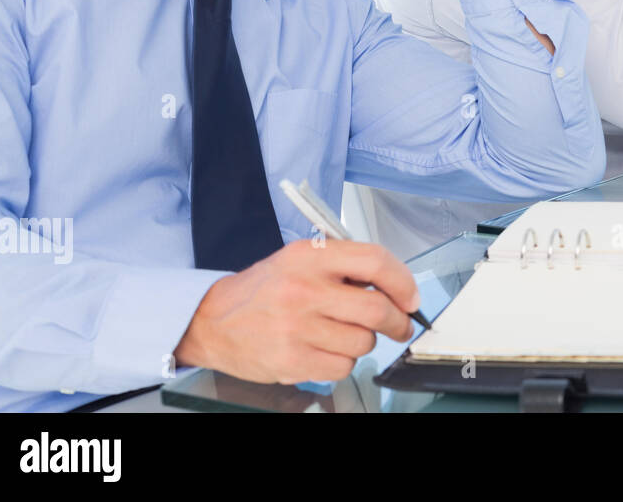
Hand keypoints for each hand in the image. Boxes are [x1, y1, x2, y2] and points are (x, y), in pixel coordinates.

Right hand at [173, 240, 418, 384]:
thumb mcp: (300, 259)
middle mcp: (304, 289)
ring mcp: (297, 327)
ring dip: (363, 341)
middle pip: (376, 308)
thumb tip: (395, 286)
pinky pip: (343, 366)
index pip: (375, 261)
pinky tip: (324, 350)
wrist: (212, 320)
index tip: (410, 297)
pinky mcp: (292, 360)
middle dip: (397, 321)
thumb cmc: (264, 290)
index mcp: (310, 257)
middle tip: (399, 325)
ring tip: (342, 333)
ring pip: (363, 342)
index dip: (403, 281)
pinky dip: (342, 361)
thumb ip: (344, 266)